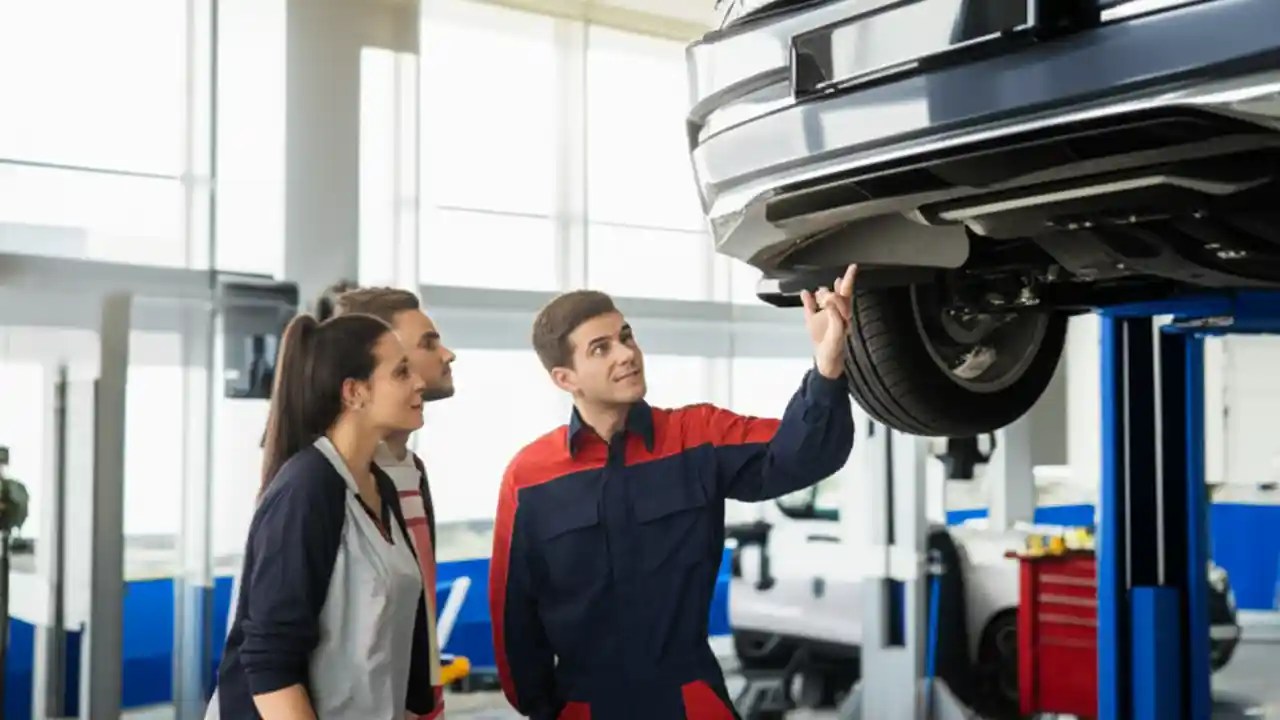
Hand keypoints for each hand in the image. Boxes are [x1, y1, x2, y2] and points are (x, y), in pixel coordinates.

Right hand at [801, 264, 856, 379]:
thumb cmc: (835, 352)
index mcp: (844, 314)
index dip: (850, 280)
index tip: (853, 267)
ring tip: (819, 292)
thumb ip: (835, 318)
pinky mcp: (812, 321)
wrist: (826, 363)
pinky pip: (809, 307)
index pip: (847, 294)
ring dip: (821, 293)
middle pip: (835, 293)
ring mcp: (823, 316)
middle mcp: (835, 312)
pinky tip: (805, 293)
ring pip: (822, 297)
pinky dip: (806, 299)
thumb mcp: (837, 335)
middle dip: (832, 289)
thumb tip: (830, 303)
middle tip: (829, 290)